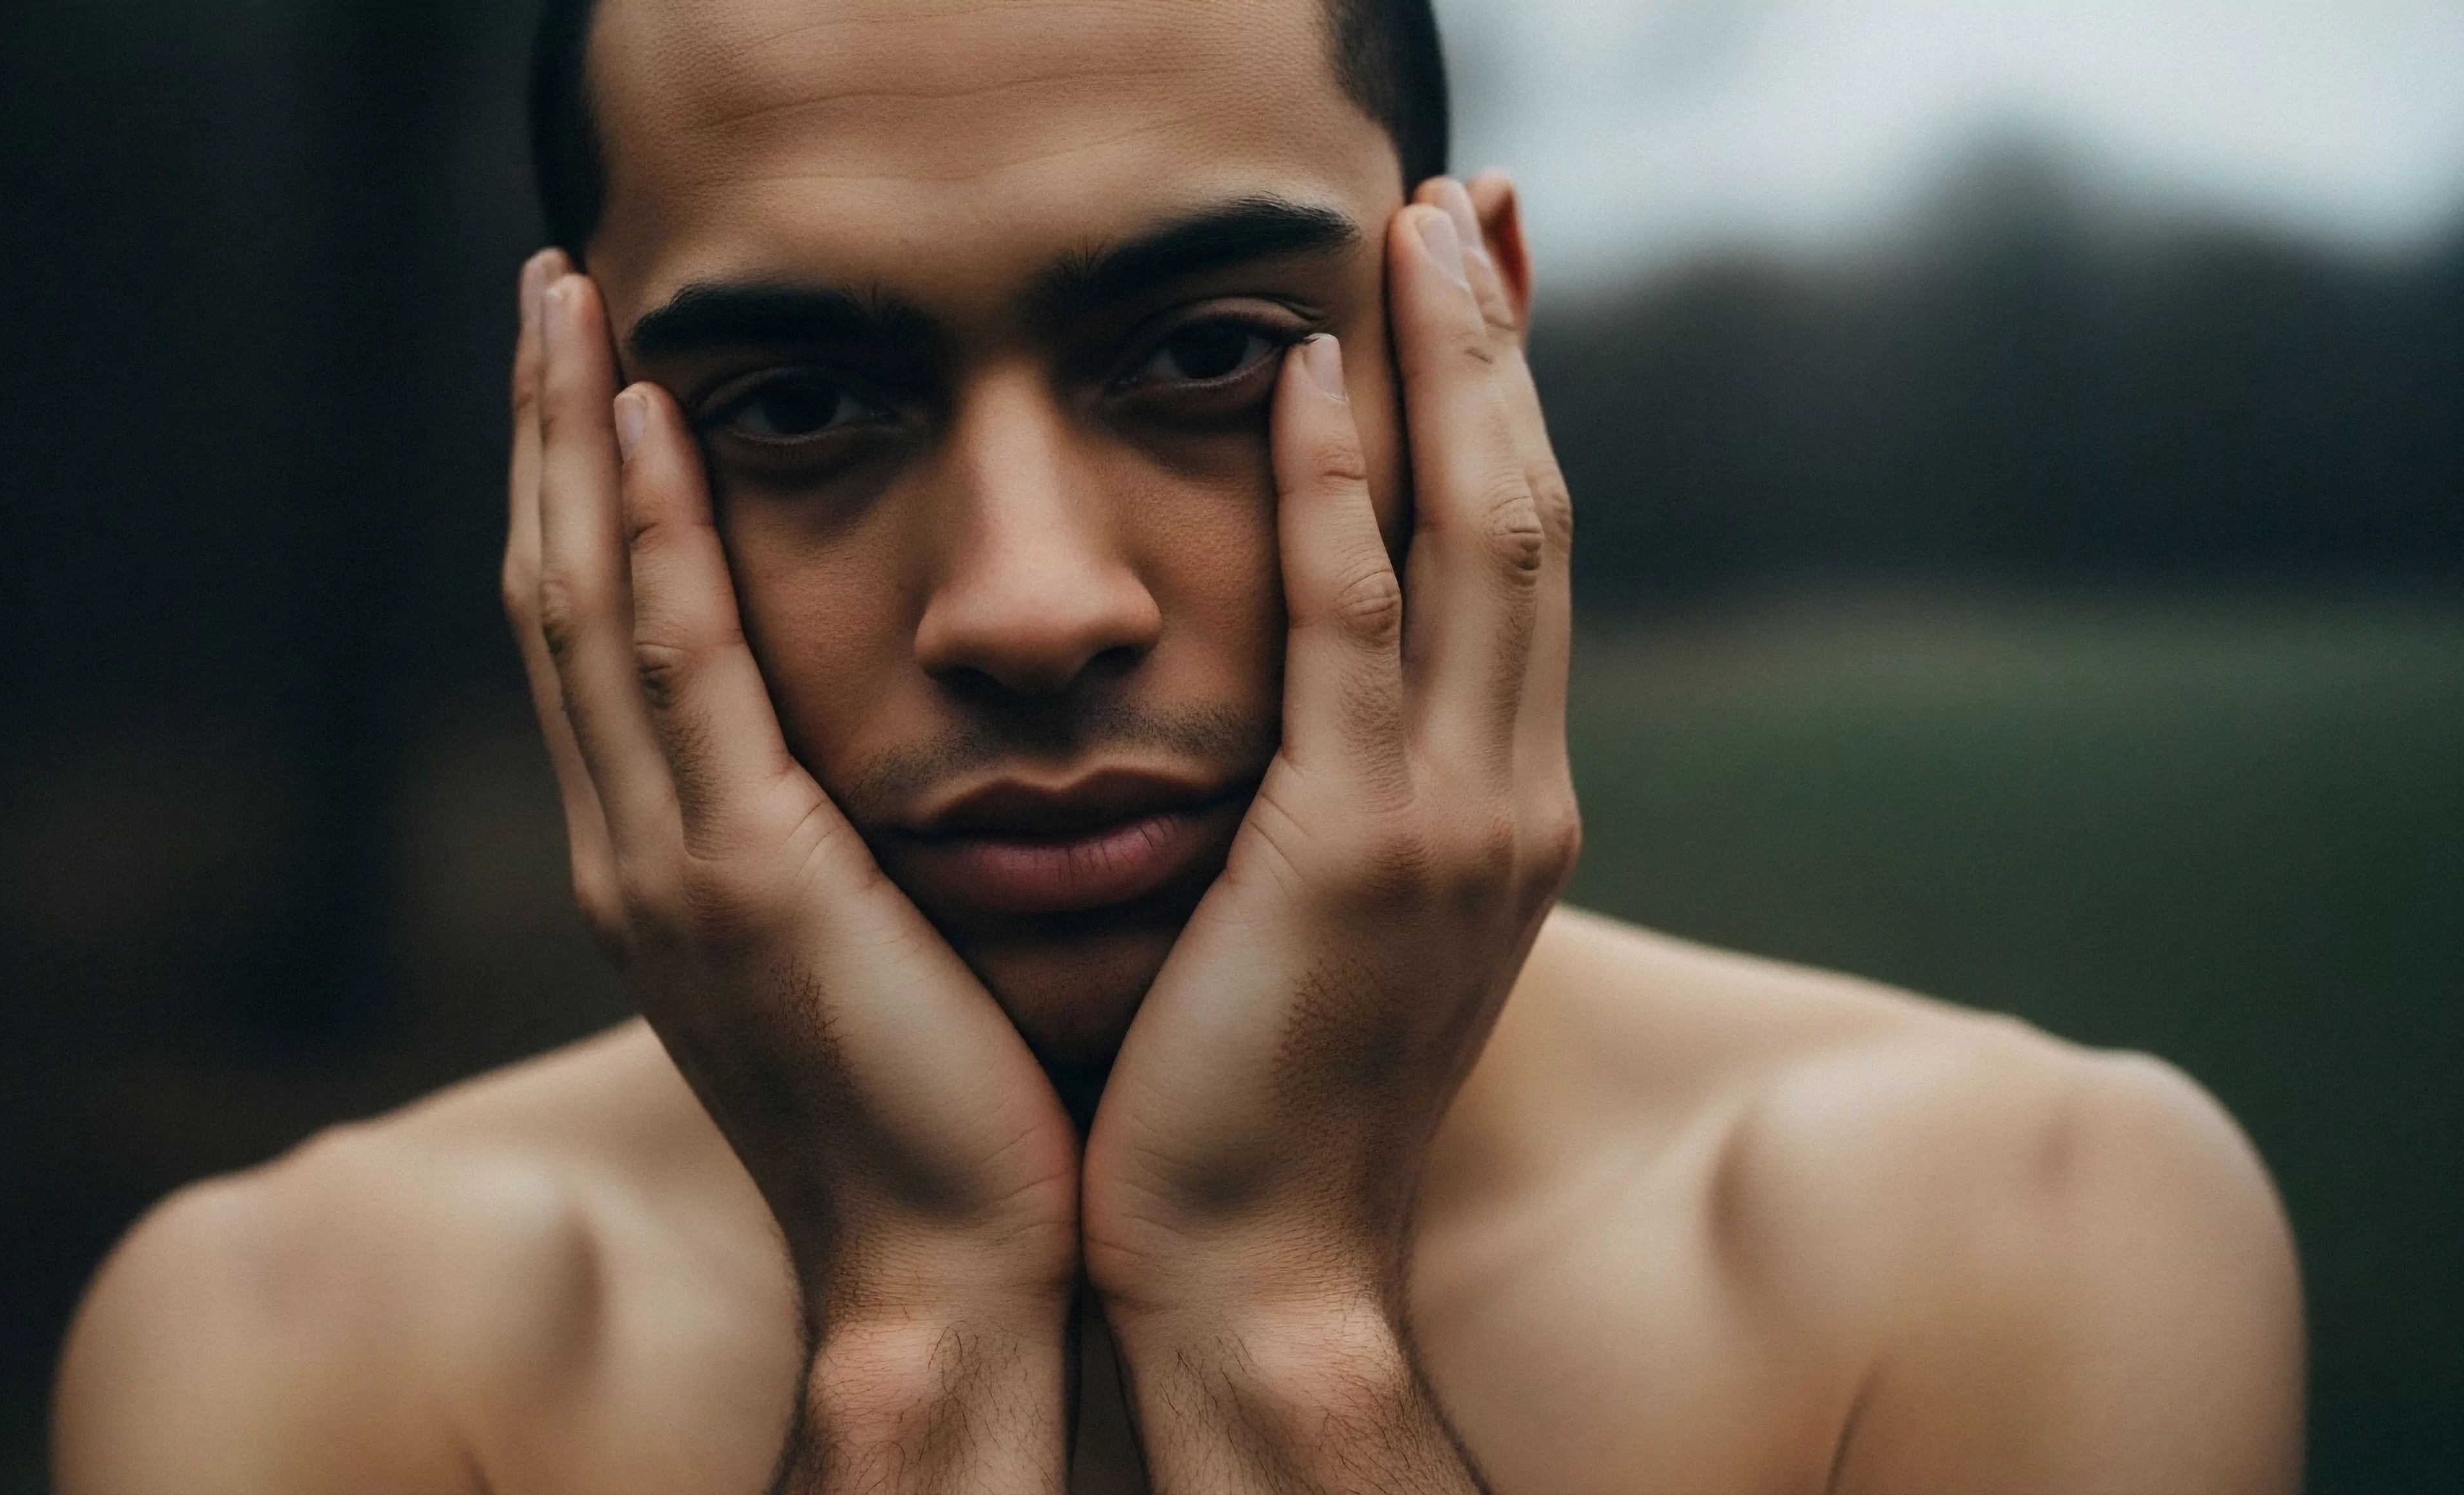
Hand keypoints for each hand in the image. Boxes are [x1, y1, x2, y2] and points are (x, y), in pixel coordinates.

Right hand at [501, 252, 1077, 1488]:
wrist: (952, 1273)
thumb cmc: (949, 1115)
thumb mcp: (869, 952)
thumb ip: (835, 845)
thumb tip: (873, 755)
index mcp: (670, 864)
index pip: (602, 638)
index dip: (577, 496)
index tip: (590, 368)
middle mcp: (636, 850)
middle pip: (559, 595)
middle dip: (543, 434)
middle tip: (549, 288)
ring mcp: (668, 866)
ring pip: (586, 607)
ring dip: (567, 446)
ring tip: (569, 303)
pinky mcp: (740, 882)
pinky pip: (678, 672)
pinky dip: (648, 542)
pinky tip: (645, 422)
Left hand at [1080, 178, 1575, 1484]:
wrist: (1256, 1272)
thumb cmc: (1263, 1101)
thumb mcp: (1339, 929)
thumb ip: (1358, 804)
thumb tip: (1333, 711)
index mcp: (1502, 812)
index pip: (1513, 570)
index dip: (1507, 417)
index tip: (1479, 288)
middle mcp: (1509, 796)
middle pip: (1525, 520)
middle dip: (1504, 352)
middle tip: (1470, 201)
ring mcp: (1451, 823)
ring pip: (1476, 544)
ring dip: (1453, 372)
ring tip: (1422, 226)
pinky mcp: (1356, 852)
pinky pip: (1353, 631)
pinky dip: (1344, 491)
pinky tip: (1319, 372)